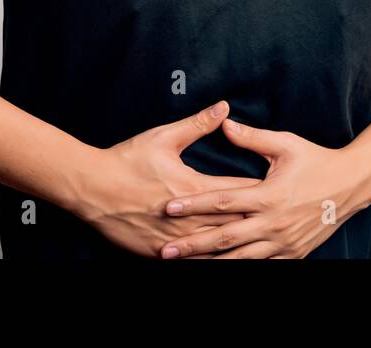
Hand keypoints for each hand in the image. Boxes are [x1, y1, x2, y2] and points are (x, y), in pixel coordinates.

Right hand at [75, 100, 262, 257]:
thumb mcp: (162, 137)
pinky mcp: (160, 254)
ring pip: (216, 248)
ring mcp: (174, 239)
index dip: (260, 190)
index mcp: (192, 187)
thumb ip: (197, 124)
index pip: (237, 190)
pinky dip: (210, 260)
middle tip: (279, 218)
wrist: (90, 189)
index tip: (280, 188)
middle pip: (233, 223)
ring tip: (261, 244)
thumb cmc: (126, 161)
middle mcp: (187, 217)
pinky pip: (192, 261)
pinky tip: (225, 260)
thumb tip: (224, 108)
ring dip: (238, 246)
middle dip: (255, 220)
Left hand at [158, 116, 370, 258]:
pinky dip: (239, 269)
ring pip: (240, 259)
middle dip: (193, 246)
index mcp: (268, 196)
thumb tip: (223, 122)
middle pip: (225, 238)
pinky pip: (261, 266)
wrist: (352, 185)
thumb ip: (252, 138)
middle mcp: (274, 223)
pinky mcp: (293, 254)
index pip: (222, 202)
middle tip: (166, 251)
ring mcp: (283, 242)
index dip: (193, 205)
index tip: (169, 207)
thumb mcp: (285, 144)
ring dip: (210, 263)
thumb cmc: (317, 161)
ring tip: (184, 266)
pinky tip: (219, 269)